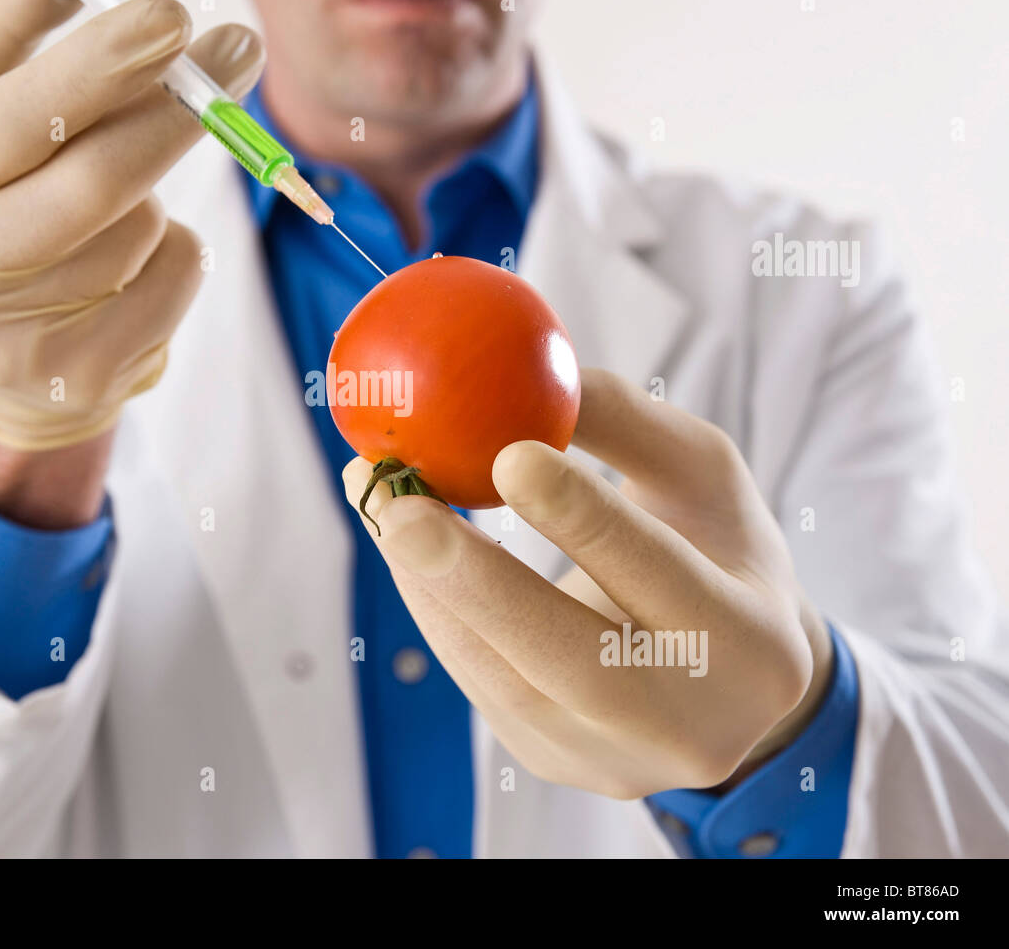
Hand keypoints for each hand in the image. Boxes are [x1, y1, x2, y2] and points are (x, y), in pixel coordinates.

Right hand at [0, 0, 264, 458]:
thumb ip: (6, 36)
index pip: (4, 116)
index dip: (93, 63)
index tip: (166, 13)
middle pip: (88, 180)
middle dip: (173, 109)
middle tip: (236, 48)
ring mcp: (9, 340)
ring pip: (140, 225)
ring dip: (157, 192)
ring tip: (121, 200)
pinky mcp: (79, 377)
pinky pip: (174, 275)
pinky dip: (176, 249)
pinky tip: (133, 264)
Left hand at [343, 367, 833, 797]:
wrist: (725, 676)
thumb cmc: (714, 549)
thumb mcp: (700, 475)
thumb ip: (625, 424)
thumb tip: (528, 370)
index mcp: (753, 646)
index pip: (663, 579)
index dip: (584, 521)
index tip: (507, 451)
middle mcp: (691, 725)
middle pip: (576, 662)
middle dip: (478, 582)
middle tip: (398, 504)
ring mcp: (617, 761)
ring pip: (508, 684)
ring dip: (431, 591)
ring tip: (380, 503)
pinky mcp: (556, 762)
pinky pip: (483, 688)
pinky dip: (436, 613)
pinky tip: (401, 547)